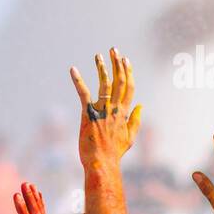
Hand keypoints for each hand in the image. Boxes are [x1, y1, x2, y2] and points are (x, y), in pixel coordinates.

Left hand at [70, 48, 140, 167]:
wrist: (101, 163)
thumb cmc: (114, 153)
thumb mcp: (130, 137)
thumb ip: (135, 120)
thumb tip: (140, 106)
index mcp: (124, 113)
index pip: (129, 87)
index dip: (128, 72)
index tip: (126, 60)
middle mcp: (115, 109)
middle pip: (119, 81)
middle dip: (117, 64)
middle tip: (114, 50)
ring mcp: (102, 111)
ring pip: (105, 84)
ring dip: (102, 68)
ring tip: (98, 55)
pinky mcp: (88, 114)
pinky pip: (83, 93)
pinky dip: (78, 80)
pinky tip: (73, 69)